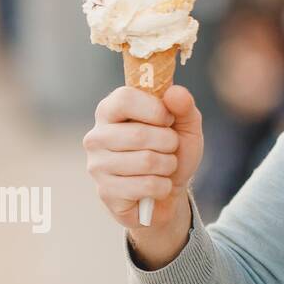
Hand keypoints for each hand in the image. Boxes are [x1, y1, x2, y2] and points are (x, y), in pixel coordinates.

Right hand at [83, 85, 203, 230]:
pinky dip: (163, 186)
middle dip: (169, 142)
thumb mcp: (186, 125)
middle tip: (170, 147)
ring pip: (146, 161)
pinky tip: (156, 186)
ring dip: (168, 165)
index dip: (155, 109)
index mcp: (110, 111)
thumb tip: (175, 92)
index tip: (168, 119)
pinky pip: (147, 185)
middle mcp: (96, 136)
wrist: (169, 191)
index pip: (125, 99)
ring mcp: (97, 165)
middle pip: (139, 134)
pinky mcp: (105, 192)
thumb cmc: (173, 151)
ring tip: (164, 166)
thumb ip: (184, 106)